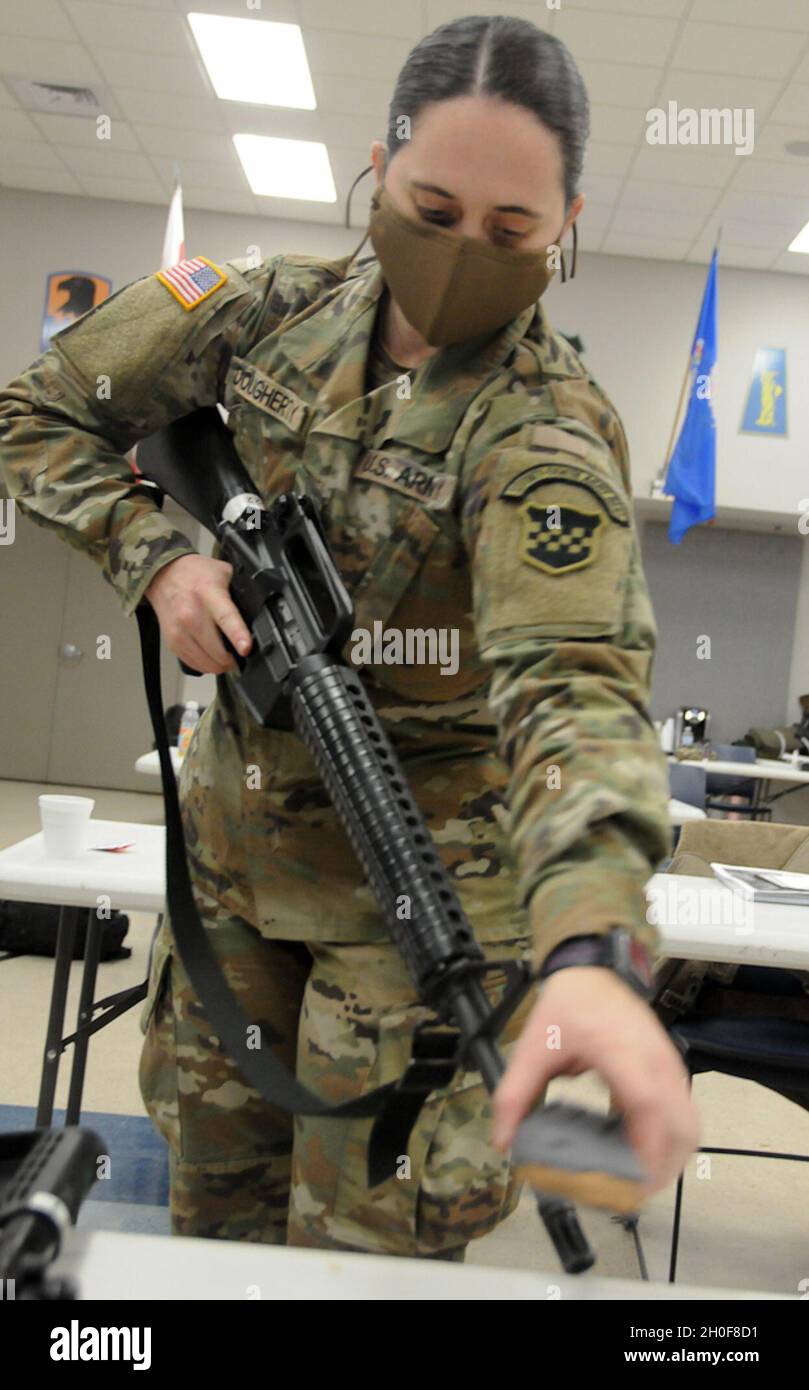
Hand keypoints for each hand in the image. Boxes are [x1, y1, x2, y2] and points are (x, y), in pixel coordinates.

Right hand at [145, 554, 252, 675]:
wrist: (164, 575)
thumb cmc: (194, 574)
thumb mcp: (224, 572)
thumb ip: (241, 590)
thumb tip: (259, 608)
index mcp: (208, 593)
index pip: (225, 617)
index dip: (237, 635)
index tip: (246, 648)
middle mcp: (190, 614)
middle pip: (216, 649)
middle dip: (233, 658)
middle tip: (239, 655)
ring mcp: (179, 630)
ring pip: (206, 662)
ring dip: (220, 664)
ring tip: (226, 657)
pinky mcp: (172, 641)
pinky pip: (193, 663)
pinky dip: (205, 665)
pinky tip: (211, 656)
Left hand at [492, 967, 699, 1196]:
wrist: (591, 971)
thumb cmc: (566, 1006)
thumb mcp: (531, 1048)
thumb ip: (514, 1096)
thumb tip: (505, 1142)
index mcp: (619, 1050)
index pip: (647, 1102)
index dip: (646, 1145)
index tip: (633, 1179)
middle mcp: (653, 1059)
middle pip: (681, 1123)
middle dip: (662, 1166)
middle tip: (629, 1190)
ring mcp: (668, 1064)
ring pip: (690, 1122)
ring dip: (670, 1156)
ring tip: (636, 1176)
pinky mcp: (671, 1068)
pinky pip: (683, 1112)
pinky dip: (670, 1139)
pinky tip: (640, 1150)